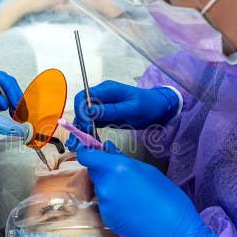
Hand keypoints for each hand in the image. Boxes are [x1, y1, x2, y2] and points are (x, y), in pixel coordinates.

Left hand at [0, 64, 22, 111]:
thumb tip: (5, 103)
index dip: (10, 90)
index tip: (16, 103)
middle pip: (5, 81)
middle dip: (14, 95)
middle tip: (20, 110)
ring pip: (6, 87)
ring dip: (13, 99)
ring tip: (18, 113)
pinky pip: (2, 93)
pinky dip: (9, 102)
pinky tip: (13, 111)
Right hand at [66, 81, 181, 149]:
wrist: (160, 108)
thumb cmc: (148, 105)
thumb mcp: (131, 108)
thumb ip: (111, 110)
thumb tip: (90, 112)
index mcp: (107, 90)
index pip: (84, 97)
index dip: (81, 111)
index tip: (86, 125)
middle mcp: (102, 97)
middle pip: (82, 108)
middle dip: (78, 124)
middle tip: (80, 140)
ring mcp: (103, 106)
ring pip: (85, 118)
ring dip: (80, 130)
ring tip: (76, 146)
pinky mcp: (106, 116)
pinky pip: (93, 123)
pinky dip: (89, 132)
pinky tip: (87, 142)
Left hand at [77, 141, 215, 236]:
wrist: (173, 232)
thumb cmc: (168, 197)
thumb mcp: (148, 171)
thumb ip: (123, 159)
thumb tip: (107, 148)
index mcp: (117, 168)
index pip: (87, 156)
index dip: (87, 153)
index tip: (92, 152)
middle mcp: (106, 184)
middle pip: (93, 172)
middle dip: (103, 170)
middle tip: (123, 177)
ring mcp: (104, 203)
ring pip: (100, 188)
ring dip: (109, 187)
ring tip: (132, 195)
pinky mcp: (105, 218)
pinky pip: (105, 204)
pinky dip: (113, 203)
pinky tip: (130, 208)